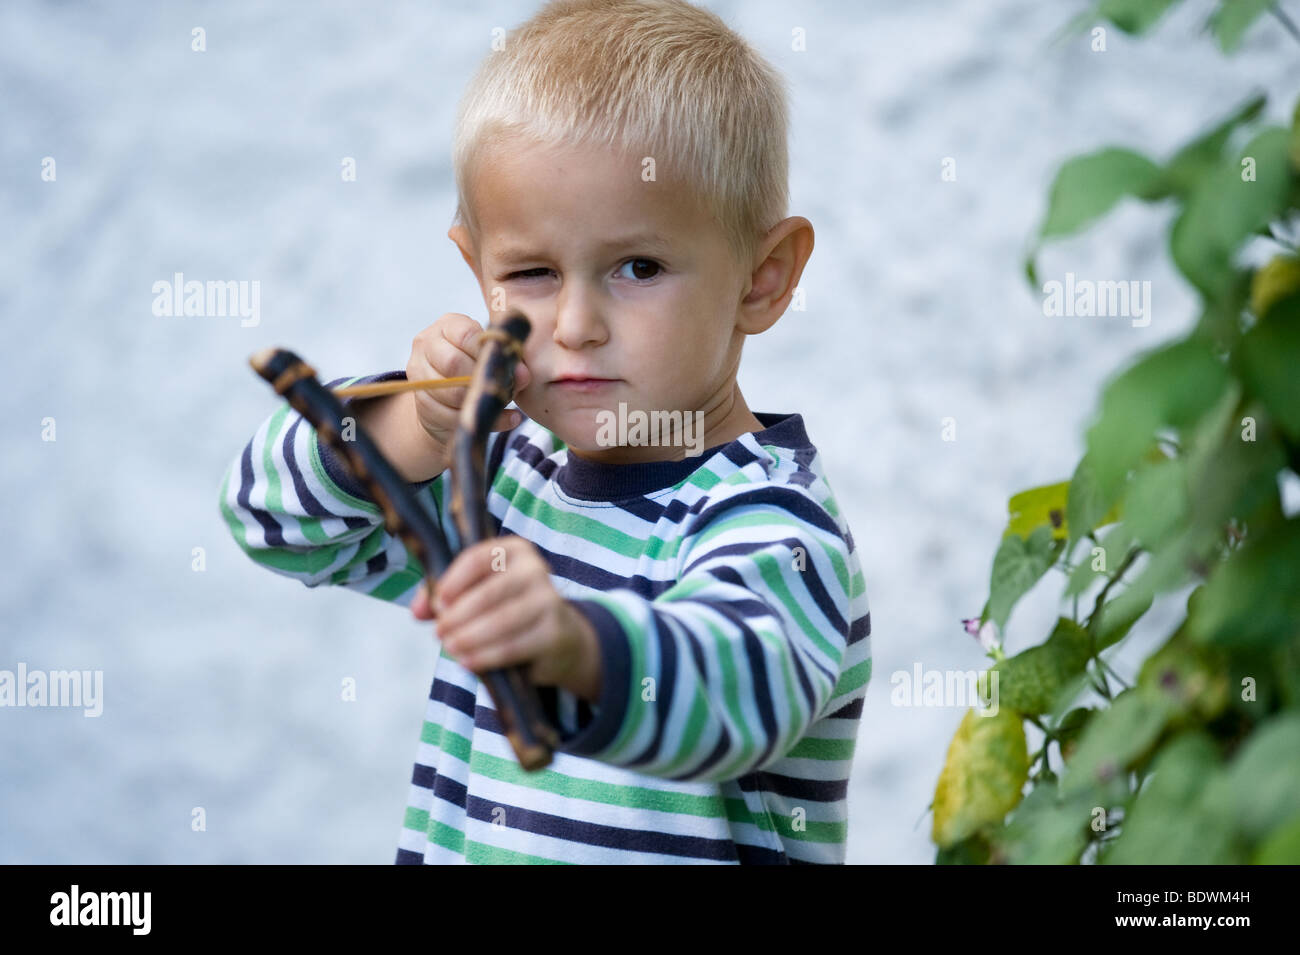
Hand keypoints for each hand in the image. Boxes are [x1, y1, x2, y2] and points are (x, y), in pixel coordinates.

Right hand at [407, 312, 533, 468]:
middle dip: (480, 380)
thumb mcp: (493, 360)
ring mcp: (418, 372)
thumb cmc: (477, 368)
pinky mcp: (419, 401)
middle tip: (497, 388)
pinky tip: (488, 419)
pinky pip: (445, 414)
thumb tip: (523, 375)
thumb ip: (509, 364)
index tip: (502, 366)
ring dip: (475, 401)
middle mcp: (427, 344)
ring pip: (448, 391)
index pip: (466, 334)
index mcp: (448, 326)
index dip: (487, 352)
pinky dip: (470, 418)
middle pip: (452, 363)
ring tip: (493, 404)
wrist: (448, 396)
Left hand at [412, 536, 600, 699]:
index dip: (453, 581)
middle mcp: (535, 569)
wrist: (560, 637)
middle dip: (458, 615)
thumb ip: (444, 598)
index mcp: (514, 550)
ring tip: (451, 647)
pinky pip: (514, 645)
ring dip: (470, 637)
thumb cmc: (509, 609)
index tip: (437, 603)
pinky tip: (468, 661)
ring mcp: (549, 600)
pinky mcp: (554, 632)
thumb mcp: (478, 594)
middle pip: (489, 592)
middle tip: (440, 633)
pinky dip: (486, 656)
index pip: (478, 558)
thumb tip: (416, 610)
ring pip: (502, 620)